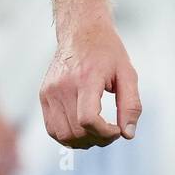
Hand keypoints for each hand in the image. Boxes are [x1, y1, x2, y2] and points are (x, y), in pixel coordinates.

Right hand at [40, 23, 141, 148]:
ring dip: (82, 142)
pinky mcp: (43, 95)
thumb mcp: (127, 74)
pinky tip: (83, 129)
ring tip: (98, 132)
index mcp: (86, 79)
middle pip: (76, 131)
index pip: (88, 120)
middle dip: (98, 139)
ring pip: (62, 135)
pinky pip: (52, 129)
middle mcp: (63, 86)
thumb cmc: (107, 51)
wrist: (81, 32)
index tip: (117, 129)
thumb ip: (131, 105)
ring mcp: (49, 92)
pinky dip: (68, 136)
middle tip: (112, 132)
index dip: (105, 133)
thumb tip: (128, 134)